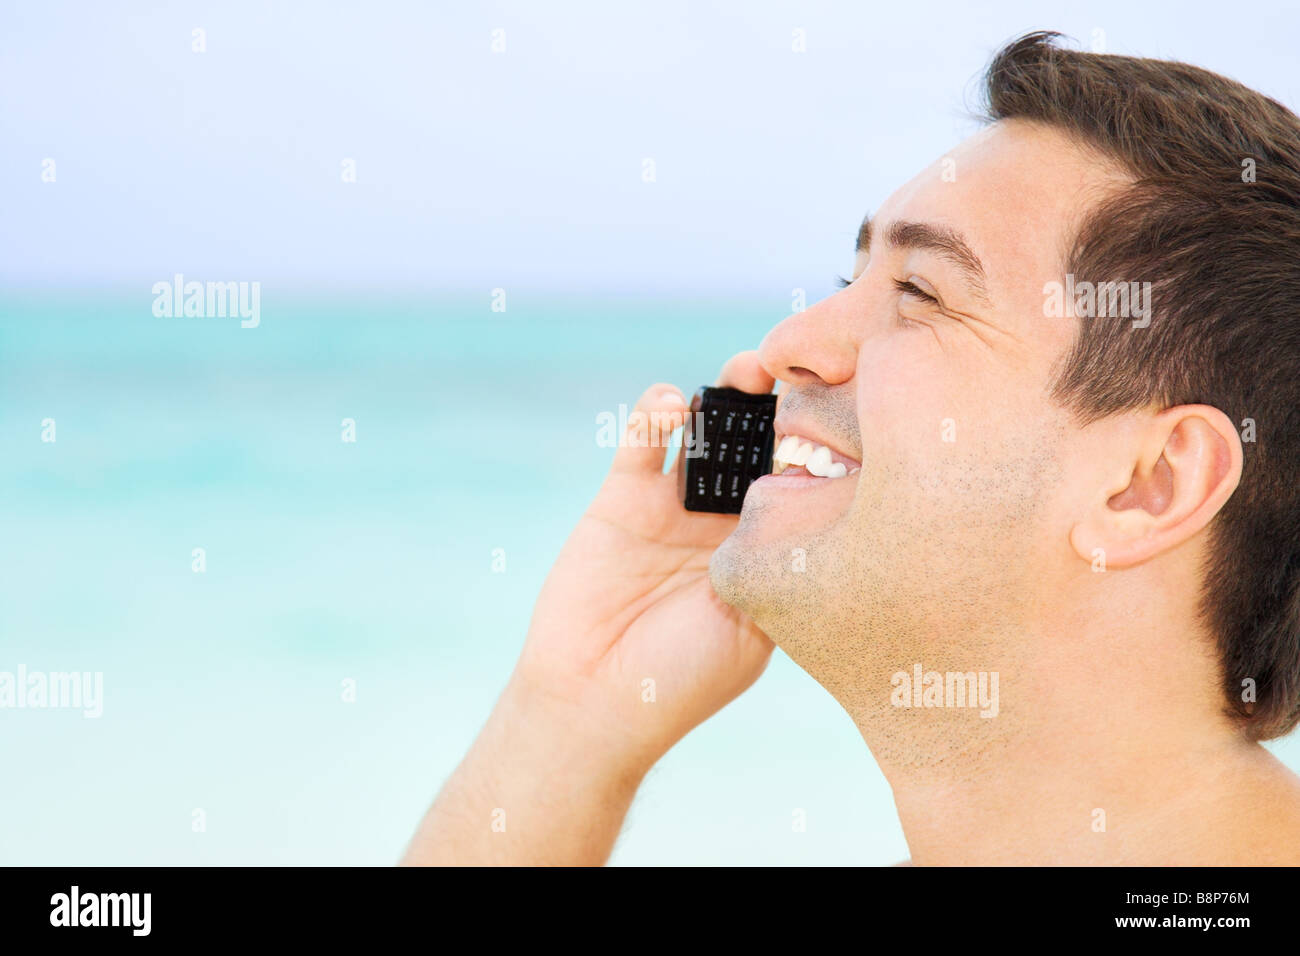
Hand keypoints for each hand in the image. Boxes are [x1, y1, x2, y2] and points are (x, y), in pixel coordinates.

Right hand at [402, 352, 775, 864]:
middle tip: (800, 372)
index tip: (846, 403)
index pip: (799, 481)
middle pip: (756, 444)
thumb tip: (819, 499)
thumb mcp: (755, 626)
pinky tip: (672, 401)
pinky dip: (655, 414)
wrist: (594, 702)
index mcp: (762, 549)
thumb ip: (776, 564)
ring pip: (704, 432)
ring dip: (726, 395)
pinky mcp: (621, 499)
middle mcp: (721, 521)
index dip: (819, 442)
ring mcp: (671, 506)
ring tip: (748, 369)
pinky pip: (642, 443)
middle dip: (778, 404)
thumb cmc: (684, 678)